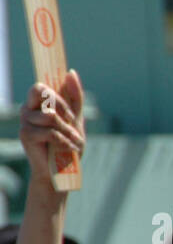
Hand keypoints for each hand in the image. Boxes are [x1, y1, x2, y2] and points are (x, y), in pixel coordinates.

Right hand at [19, 72, 84, 191]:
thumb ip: (75, 97)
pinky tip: (68, 148)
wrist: (61, 172)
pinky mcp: (26, 136)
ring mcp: (25, 122)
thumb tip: (71, 72)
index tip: (70, 112)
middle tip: (71, 125)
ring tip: (72, 141)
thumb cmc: (68, 144)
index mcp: (37, 104)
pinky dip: (65, 141)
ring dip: (67, 130)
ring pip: (50, 115)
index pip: (41, 86)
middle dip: (64, 110)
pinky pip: (50, 132)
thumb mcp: (76, 119)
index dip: (57, 95)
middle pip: (43, 93)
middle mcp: (28, 110)